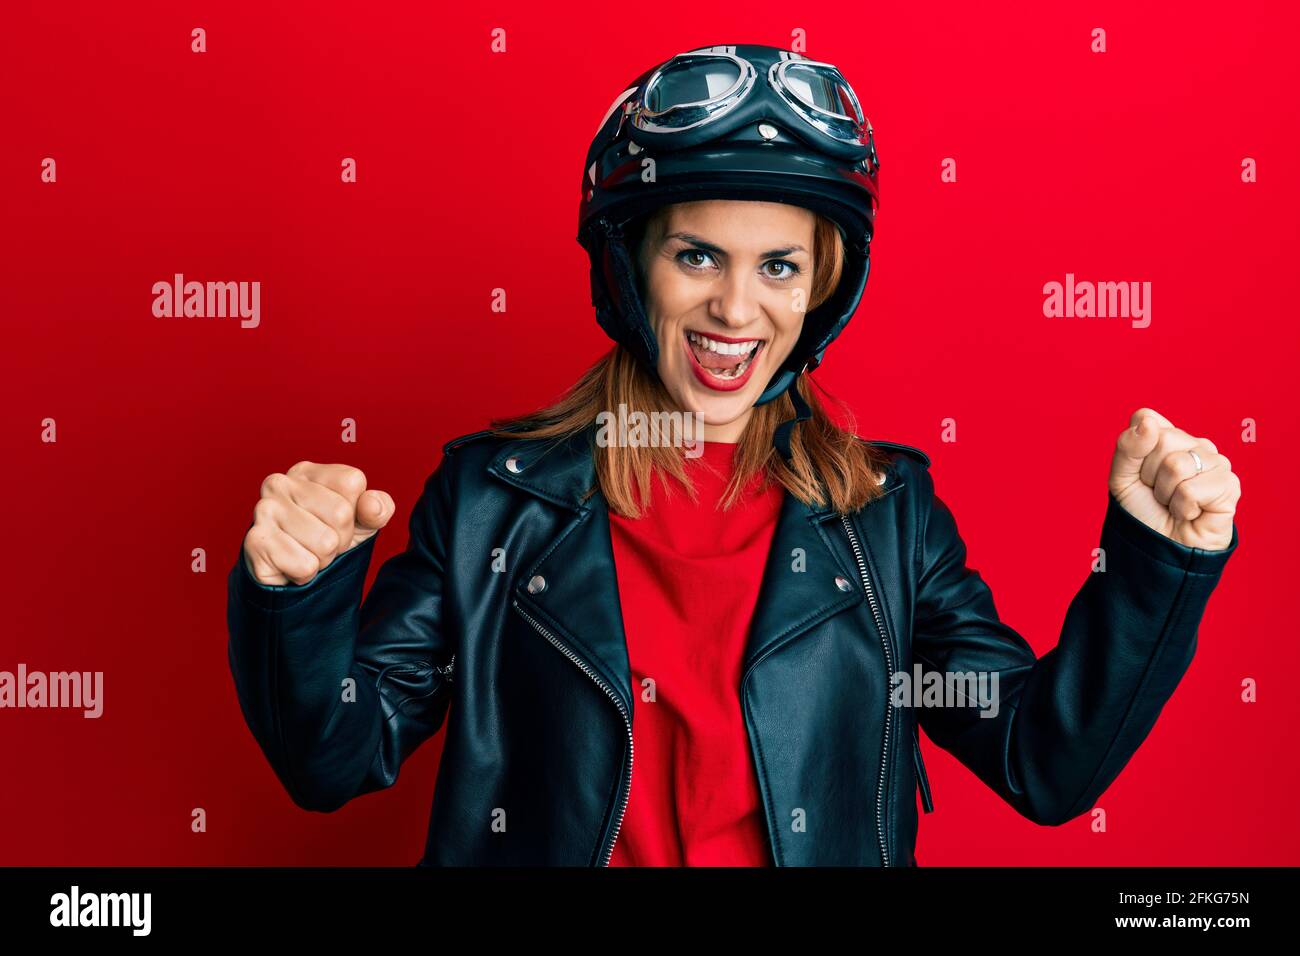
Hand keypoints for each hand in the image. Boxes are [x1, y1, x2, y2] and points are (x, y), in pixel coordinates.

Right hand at [242, 462, 394, 584]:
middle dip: (340, 538)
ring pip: (325, 543)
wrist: (289, 572)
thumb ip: (378, 508)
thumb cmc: (327, 537)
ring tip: (306, 552)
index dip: (354, 509)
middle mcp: (280, 483)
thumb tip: (372, 505)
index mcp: (308, 471)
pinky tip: (290, 564)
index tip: (338, 521)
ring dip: (322, 558)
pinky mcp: (255, 542)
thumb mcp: (363, 520)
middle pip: (341, 514)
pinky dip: (305, 574)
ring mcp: (263, 510)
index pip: (352, 482)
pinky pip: (305, 566)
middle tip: (321, 542)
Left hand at [1108, 408, 1239, 550]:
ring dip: (1166, 494)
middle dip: (1150, 474)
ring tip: (1173, 504)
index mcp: (1169, 435)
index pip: (1145, 418)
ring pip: (1177, 465)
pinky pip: (1192, 489)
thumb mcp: (1121, 478)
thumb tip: (1149, 423)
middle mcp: (1196, 444)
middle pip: (1163, 439)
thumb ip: (1128, 447)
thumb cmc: (1143, 512)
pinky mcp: (1229, 485)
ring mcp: (1216, 462)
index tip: (1138, 473)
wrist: (1159, 547)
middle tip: (1158, 493)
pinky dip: (1182, 508)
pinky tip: (1190, 514)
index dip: (1133, 451)